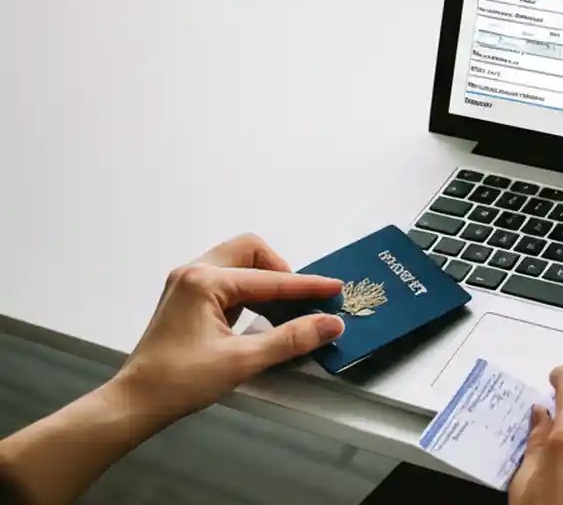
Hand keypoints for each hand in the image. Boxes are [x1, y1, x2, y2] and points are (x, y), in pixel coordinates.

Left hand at [113, 233, 345, 421]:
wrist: (136, 402)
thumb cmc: (181, 381)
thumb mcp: (242, 361)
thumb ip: (291, 339)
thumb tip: (330, 324)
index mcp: (205, 281)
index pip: (269, 280)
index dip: (307, 286)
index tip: (336, 288)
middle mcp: (194, 273)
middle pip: (250, 251)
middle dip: (280, 270)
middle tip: (300, 299)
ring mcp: (188, 284)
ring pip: (238, 263)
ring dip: (265, 280)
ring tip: (285, 309)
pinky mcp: (187, 298)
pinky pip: (228, 280)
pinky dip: (250, 291)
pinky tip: (260, 315)